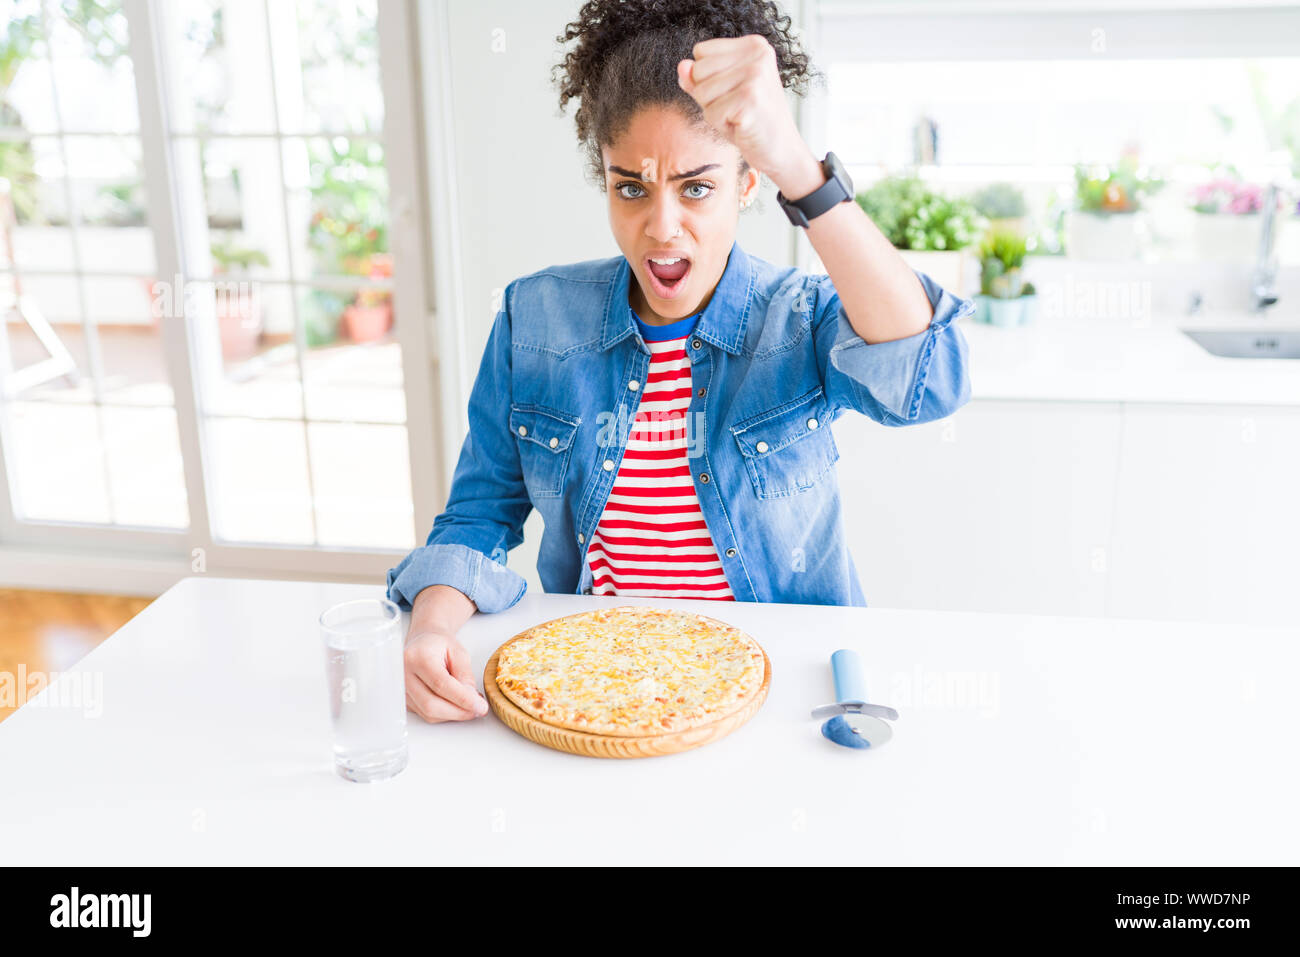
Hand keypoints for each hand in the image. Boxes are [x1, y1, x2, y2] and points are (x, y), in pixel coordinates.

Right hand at [403, 629, 489, 722]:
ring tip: (467, 705)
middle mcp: (404, 674)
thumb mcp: (459, 652)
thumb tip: (471, 699)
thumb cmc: (438, 645)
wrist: (422, 642)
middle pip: (431, 704)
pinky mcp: (404, 699)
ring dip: (452, 715)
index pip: (441, 684)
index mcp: (418, 657)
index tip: (480, 707)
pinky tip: (454, 704)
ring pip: (428, 713)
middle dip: (458, 712)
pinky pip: (425, 714)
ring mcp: (401, 688)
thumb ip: (465, 675)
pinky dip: (443, 714)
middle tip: (477, 710)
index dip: (463, 699)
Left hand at [677, 35, 821, 197]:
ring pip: (701, 92)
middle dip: (709, 97)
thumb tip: (681, 66)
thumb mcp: (722, 94)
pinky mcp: (750, 98)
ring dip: (715, 112)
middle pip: (698, 71)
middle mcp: (757, 54)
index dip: (708, 78)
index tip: (735, 92)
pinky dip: (721, 126)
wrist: (782, 150)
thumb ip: (699, 78)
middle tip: (737, 107)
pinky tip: (742, 126)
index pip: (701, 52)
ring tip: (739, 116)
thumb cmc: (751, 121)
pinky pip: (710, 113)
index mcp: (753, 45)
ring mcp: (755, 74)